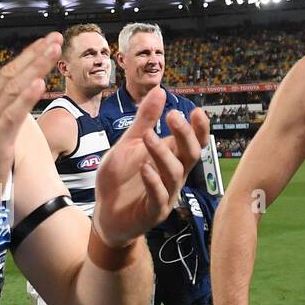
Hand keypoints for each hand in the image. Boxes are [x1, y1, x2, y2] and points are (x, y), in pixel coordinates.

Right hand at [0, 34, 62, 224]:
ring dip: (34, 68)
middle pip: (10, 76)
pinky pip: (11, 118)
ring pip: (12, 90)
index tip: (47, 43)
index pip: (5, 76)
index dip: (27, 57)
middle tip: (56, 37)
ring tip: (52, 50)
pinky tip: (39, 84)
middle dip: (35, 54)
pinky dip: (25, 99)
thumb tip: (12, 111)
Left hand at [92, 91, 209, 247]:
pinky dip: (153, 182)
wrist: (104, 214)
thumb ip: (144, 120)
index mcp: (171, 158)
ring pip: (174, 174)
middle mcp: (174, 176)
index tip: (196, 111)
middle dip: (185, 135)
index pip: (193, 142)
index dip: (199, 128)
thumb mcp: (128, 144)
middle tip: (173, 115)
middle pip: (190, 155)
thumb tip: (160, 90)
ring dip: (162, 154)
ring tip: (148, 136)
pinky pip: (159, 197)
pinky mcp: (153, 212)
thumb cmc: (120, 179)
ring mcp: (166, 195)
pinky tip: (144, 168)